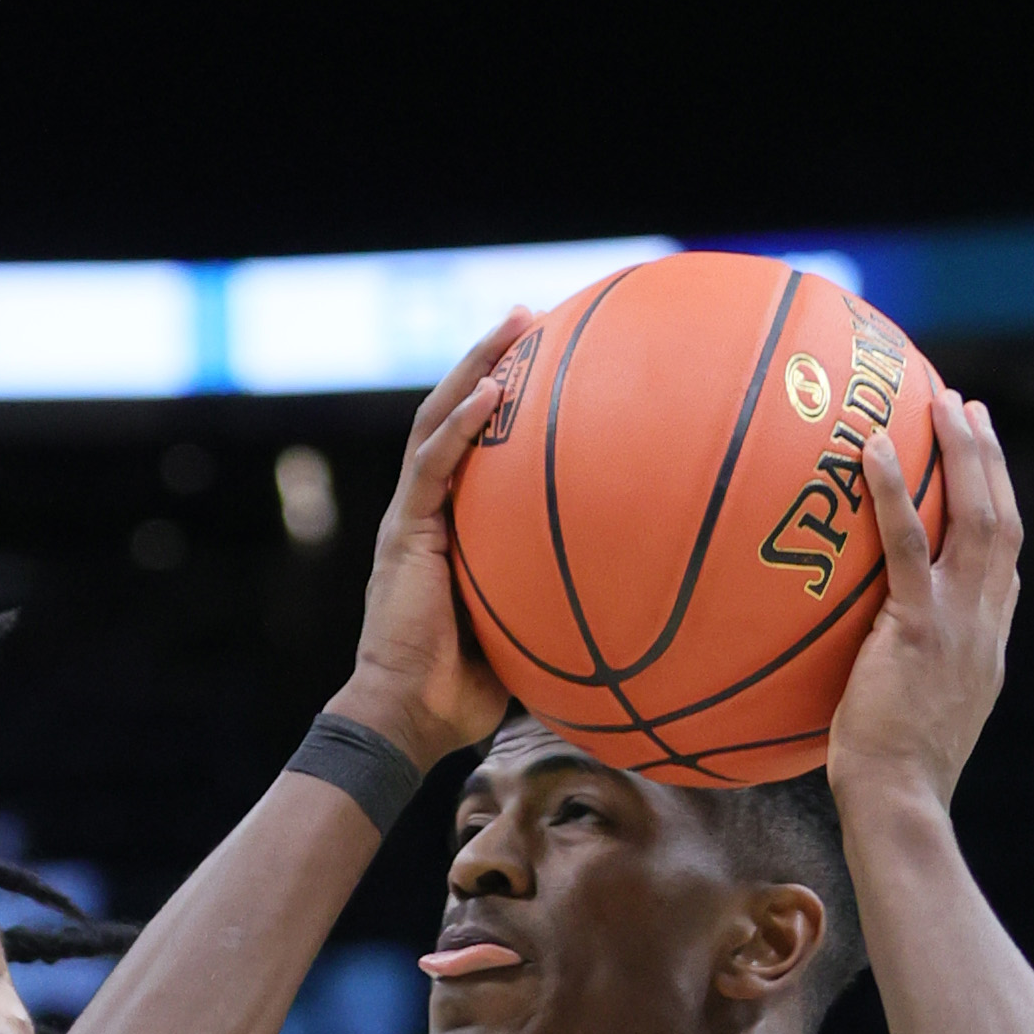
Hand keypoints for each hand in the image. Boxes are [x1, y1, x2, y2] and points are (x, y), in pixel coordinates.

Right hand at [329, 308, 528, 771]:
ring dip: (474, 367)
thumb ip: (557, 606)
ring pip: (436, 421)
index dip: (501, 406)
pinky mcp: (403, 530)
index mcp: (449, 532)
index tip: (544, 367)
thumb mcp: (525, 637)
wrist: (408, 717)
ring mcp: (410, 517)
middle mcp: (426, 513)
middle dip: (488, 360)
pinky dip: (460, 422)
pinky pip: (432, 464)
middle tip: (528, 316)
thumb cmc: (464, 694)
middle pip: (452, 416)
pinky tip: (493, 389)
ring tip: (513, 324)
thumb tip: (630, 606)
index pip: (472, 452)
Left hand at [826, 389, 1021, 820]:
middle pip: (1003, 523)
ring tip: (945, 401)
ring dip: (965, 453)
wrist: (901, 805)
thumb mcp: (910, 728)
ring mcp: (959, 624)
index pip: (1004, 571)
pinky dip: (895, 491)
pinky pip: (907, 544)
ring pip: (978, 518)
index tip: (986, 477)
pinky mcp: (919, 628)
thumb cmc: (891, 785)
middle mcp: (985, 627)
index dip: (999, 516)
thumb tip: (862, 679)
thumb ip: (901, 688)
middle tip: (970, 409)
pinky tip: (873, 447)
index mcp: (987, 649)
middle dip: (991, 462)